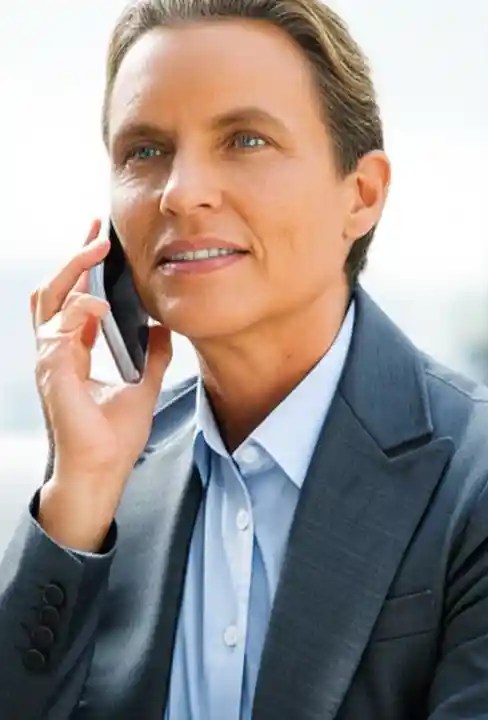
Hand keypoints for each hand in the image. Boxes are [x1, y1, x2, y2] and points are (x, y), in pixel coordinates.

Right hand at [31, 219, 172, 550]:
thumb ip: (152, 354)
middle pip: (53, 290)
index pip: (69, 297)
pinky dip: (76, 313)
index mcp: (72, 351)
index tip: (101, 238)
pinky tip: (98, 303)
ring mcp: (50, 362)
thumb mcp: (143, 384)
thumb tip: (164, 327)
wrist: (103, 470)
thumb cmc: (113, 435)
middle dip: (73, 257)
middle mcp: (56, 352)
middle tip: (99, 233)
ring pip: (49, 302)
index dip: (81, 266)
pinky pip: (58, 333)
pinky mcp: (54, 376)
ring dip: (73, 273)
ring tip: (98, 251)